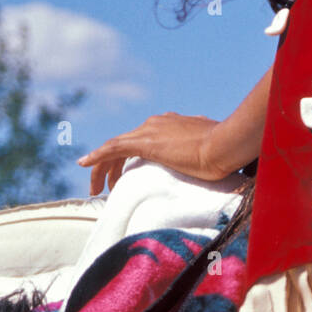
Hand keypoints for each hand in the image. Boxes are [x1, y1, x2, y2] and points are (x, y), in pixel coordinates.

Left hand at [77, 112, 218, 195]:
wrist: (227, 145)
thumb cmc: (226, 152)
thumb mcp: (211, 151)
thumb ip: (204, 152)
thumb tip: (214, 162)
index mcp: (172, 124)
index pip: (143, 138)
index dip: (131, 157)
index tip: (127, 174)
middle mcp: (158, 123)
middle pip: (126, 143)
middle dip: (113, 165)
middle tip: (108, 186)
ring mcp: (152, 130)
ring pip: (116, 147)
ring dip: (103, 168)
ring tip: (96, 188)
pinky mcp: (147, 142)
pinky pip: (113, 148)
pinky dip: (97, 156)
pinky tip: (84, 164)